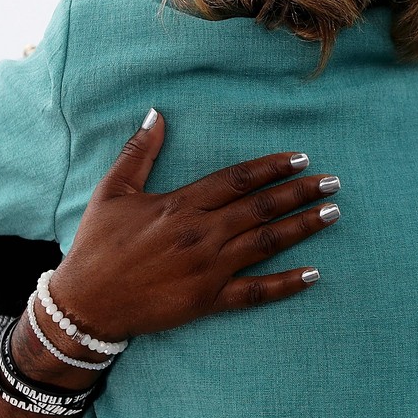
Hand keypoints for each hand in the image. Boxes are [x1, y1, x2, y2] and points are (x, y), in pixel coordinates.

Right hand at [48, 109, 339, 346]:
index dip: (272, 167)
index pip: (238, 179)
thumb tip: (156, 113)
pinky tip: (314, 274)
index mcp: (181, 205)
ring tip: (332, 213)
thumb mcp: (113, 191)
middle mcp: (201, 234)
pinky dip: (286, 284)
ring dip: (302, 227)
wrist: (84, 305)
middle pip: (261, 208)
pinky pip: (255, 292)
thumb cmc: (97, 245)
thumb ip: (139, 152)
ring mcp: (208, 269)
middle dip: (300, 192)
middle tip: (333, 181)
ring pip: (265, 244)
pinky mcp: (208, 301)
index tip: (300, 158)